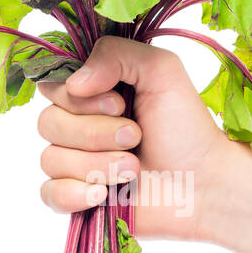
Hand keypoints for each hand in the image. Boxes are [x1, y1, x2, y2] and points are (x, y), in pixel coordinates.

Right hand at [37, 36, 229, 238]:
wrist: (204, 185)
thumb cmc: (187, 129)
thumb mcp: (161, 71)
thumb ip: (116, 54)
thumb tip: (73, 82)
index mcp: (93, 93)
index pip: (52, 86)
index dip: (77, 97)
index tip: (118, 104)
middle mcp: (79, 126)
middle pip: (48, 123)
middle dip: (95, 132)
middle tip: (136, 137)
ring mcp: (75, 164)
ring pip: (50, 159)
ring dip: (95, 164)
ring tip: (133, 169)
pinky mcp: (77, 198)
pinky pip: (49, 194)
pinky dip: (72, 193)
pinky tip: (102, 193)